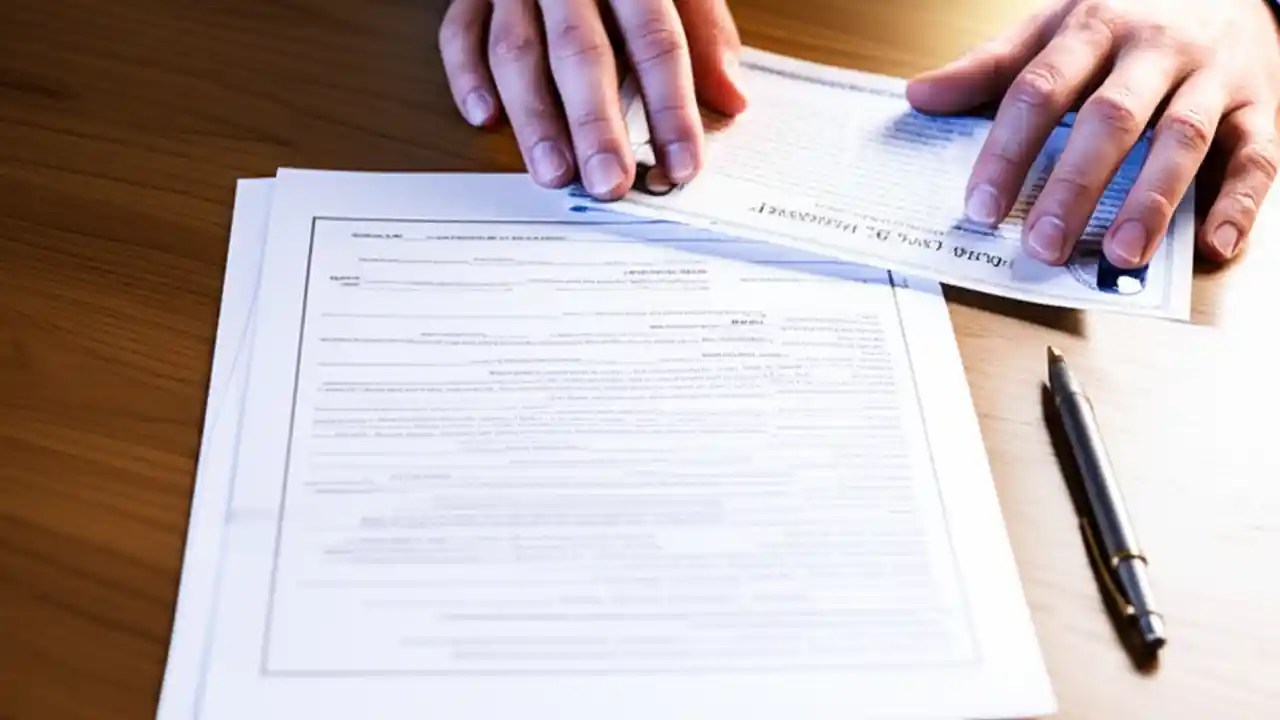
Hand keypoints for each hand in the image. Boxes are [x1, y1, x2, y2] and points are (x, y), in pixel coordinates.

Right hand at [438, 0, 747, 199]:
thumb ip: (705, 31)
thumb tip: (731, 99)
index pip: (658, 41)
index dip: (672, 107)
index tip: (682, 164)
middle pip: (582, 51)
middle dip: (596, 124)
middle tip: (609, 182)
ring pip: (516, 51)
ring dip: (534, 118)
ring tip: (554, 172)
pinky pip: (461, 32)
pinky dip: (468, 78)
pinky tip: (486, 120)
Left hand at [906, 0, 1279, 267]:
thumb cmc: (1127, 15)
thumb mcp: (1053, 26)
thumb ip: (990, 68)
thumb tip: (920, 96)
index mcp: (1092, 27)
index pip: (1040, 89)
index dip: (1008, 149)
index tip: (979, 205)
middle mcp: (1152, 50)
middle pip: (1110, 118)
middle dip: (1075, 184)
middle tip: (1042, 243)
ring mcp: (1210, 77)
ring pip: (1182, 138)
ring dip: (1151, 201)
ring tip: (1119, 253)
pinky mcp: (1259, 105)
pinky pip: (1257, 156)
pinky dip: (1240, 204)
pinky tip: (1214, 244)